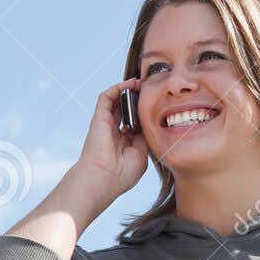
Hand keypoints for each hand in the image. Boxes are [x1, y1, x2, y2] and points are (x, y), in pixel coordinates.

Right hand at [76, 78, 151, 200]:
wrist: (104, 178)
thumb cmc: (122, 174)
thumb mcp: (142, 155)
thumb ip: (146, 138)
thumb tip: (150, 123)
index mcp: (124, 143)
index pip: (135, 123)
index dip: (146, 113)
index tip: (161, 105)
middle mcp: (114, 132)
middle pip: (127, 109)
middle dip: (139, 99)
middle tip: (152, 89)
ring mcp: (106, 124)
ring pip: (116, 101)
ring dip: (129, 89)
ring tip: (143, 81)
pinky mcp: (99, 118)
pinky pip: (106, 97)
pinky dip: (118, 88)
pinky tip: (131, 83)